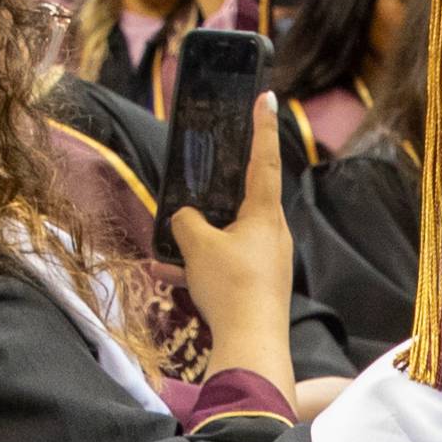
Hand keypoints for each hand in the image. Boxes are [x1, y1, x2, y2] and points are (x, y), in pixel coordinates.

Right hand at [167, 96, 302, 384]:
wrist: (251, 344)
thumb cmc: (231, 287)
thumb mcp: (197, 247)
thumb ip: (186, 222)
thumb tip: (185, 219)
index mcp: (264, 213)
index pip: (264, 159)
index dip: (262, 127)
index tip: (266, 97)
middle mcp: (272, 233)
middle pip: (242, 201)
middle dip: (214, 197)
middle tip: (200, 182)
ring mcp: (268, 260)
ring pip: (228, 237)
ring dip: (198, 241)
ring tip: (169, 250)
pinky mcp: (259, 285)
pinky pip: (225, 264)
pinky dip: (201, 267)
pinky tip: (170, 277)